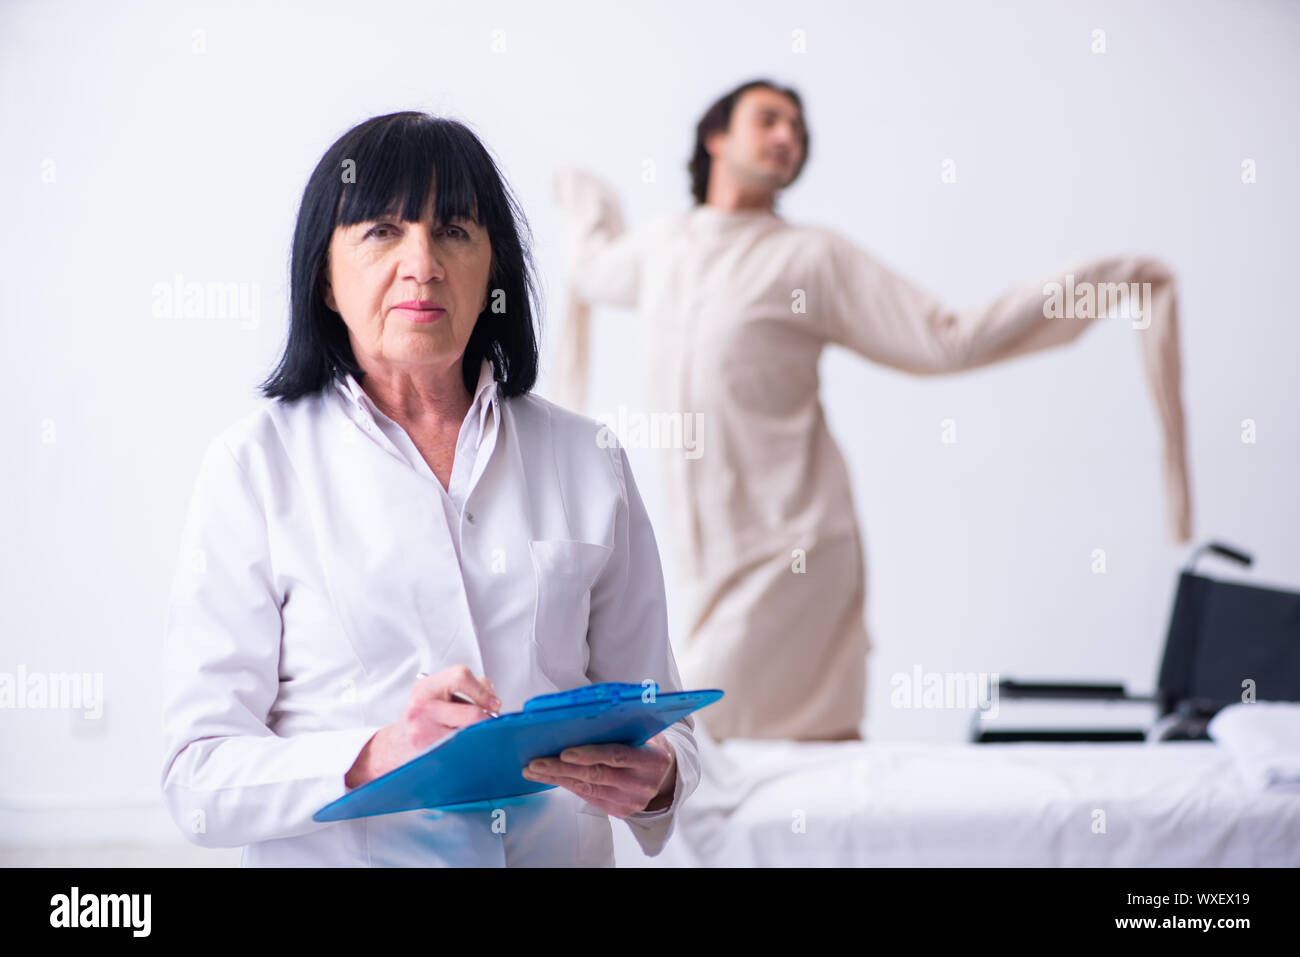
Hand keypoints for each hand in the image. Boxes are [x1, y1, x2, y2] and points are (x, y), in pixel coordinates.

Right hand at [346, 665, 499, 787]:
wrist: (397, 744)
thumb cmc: (424, 715)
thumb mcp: (438, 692)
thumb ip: (467, 687)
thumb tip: (492, 700)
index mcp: (426, 687)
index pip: (461, 677)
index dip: (483, 690)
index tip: (494, 702)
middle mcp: (422, 708)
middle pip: (472, 713)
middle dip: (487, 718)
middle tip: (491, 720)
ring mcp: (424, 733)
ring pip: (469, 734)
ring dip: (479, 733)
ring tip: (475, 731)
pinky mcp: (427, 753)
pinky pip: (461, 749)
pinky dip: (470, 746)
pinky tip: (466, 743)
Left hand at [520, 733, 676, 817]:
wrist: (664, 776)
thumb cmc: (648, 744)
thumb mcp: (646, 731)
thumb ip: (624, 724)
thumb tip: (587, 711)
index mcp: (652, 759)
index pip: (616, 755)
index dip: (589, 754)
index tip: (564, 752)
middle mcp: (643, 783)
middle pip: (596, 775)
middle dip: (562, 768)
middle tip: (536, 763)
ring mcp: (631, 800)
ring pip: (587, 788)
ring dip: (557, 778)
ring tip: (533, 770)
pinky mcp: (620, 810)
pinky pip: (588, 797)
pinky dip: (567, 785)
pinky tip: (550, 777)